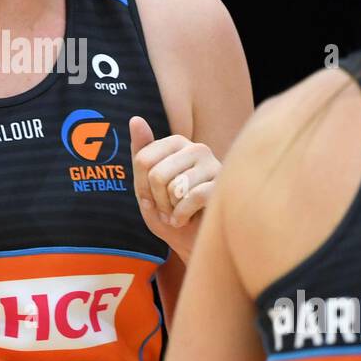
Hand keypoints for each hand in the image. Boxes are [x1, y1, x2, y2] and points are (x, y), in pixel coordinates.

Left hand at [129, 116, 220, 263]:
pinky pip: (193, 197)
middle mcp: (196, 148)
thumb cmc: (170, 212)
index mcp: (176, 143)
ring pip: (175, 187)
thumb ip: (141, 153)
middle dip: (157, 201)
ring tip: (179, 213)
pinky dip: (183, 215)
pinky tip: (186, 220)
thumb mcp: (146, 185)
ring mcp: (214, 165)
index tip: (150, 199)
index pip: (143, 160)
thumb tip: (135, 119)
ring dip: (171, 210)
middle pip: (157, 174)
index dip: (141, 188)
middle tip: (166, 210)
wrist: (193, 241)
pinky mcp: (224, 186)